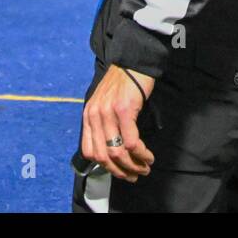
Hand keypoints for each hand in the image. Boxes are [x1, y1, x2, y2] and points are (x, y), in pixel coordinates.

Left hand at [82, 65, 155, 181]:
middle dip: (120, 171)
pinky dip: (141, 154)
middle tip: (134, 175)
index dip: (105, 167)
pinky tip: (148, 156)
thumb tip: (111, 151)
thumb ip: (104, 124)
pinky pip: (131, 142)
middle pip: (103, 157)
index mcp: (89, 116)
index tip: (119, 171)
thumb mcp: (105, 104)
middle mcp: (95, 116)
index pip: (89, 152)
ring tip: (144, 168)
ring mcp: (108, 113)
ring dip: (133, 165)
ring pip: (117, 152)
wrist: (133, 62)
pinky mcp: (125, 110)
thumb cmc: (123, 84)